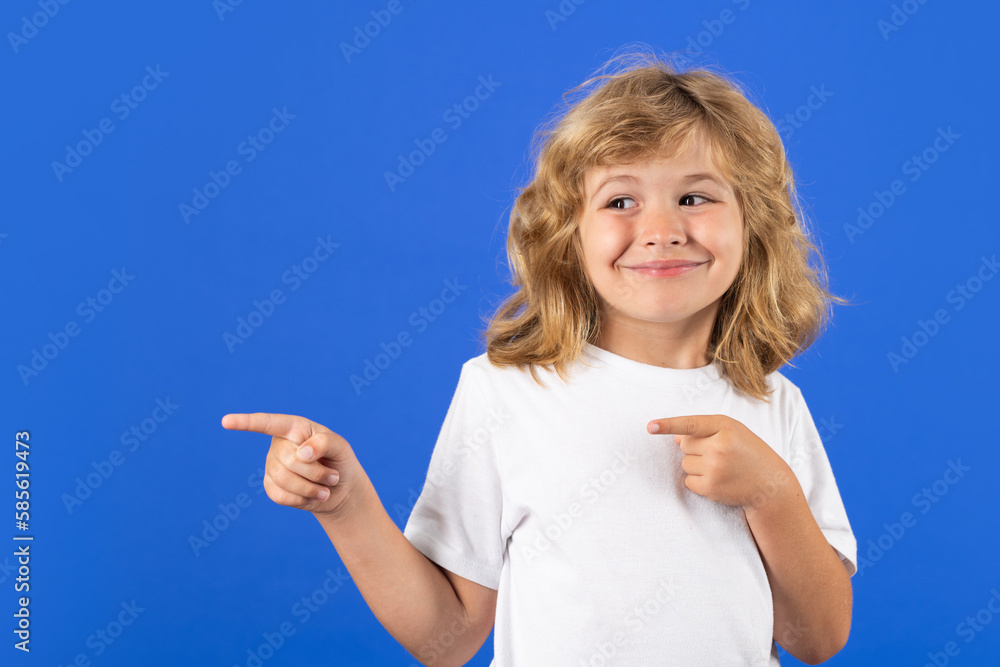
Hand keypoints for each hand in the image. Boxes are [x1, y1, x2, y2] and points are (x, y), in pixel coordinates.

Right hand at [222, 412, 364, 515]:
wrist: (341, 489)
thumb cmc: (340, 461)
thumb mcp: (341, 447)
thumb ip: (325, 443)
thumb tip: (301, 452)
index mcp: (294, 427)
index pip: (268, 423)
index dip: (246, 422)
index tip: (226, 421)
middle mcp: (278, 444)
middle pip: (288, 460)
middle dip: (316, 472)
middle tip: (332, 476)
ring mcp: (272, 465)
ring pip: (283, 479)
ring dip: (311, 488)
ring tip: (326, 488)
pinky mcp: (271, 486)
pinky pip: (279, 495)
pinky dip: (301, 499)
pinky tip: (312, 496)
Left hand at [647, 414, 794, 510]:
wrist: (770, 484)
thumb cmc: (749, 452)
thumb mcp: (733, 432)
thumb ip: (705, 429)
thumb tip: (675, 437)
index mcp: (725, 426)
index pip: (690, 424)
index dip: (668, 425)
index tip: (650, 426)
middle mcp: (719, 446)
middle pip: (684, 445)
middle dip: (696, 449)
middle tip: (719, 454)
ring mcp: (714, 468)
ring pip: (684, 463)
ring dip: (696, 465)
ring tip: (720, 467)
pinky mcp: (711, 487)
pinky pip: (688, 481)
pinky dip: (697, 481)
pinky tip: (717, 479)